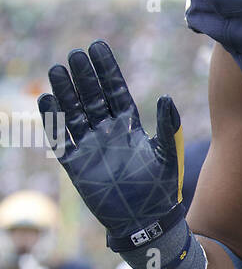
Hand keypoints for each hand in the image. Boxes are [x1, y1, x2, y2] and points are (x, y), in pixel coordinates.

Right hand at [38, 41, 184, 251]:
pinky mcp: (76, 164)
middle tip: (76, 54)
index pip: (115, 91)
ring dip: (66, 92)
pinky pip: (61, 138)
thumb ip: (169, 127)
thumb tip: (166, 97)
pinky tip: (46, 100)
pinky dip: (53, 121)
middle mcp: (107, 132)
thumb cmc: (160, 189)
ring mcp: (90, 146)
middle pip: (93, 97)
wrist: (145, 221)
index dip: (107, 70)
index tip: (98, 46)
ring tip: (57, 69)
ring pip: (74, 113)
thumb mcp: (169, 155)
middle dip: (85, 76)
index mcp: (129, 126)